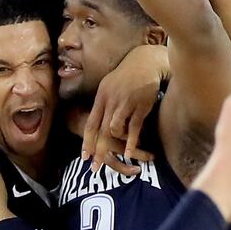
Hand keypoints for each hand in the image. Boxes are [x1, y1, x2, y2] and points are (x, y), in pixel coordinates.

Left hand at [83, 45, 166, 172]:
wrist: (146, 62)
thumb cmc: (127, 74)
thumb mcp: (109, 85)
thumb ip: (103, 102)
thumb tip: (97, 118)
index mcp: (101, 97)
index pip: (91, 123)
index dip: (87, 142)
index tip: (84, 157)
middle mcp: (110, 101)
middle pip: (100, 132)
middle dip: (97, 152)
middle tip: (95, 167)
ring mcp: (125, 104)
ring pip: (115, 130)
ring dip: (117, 143)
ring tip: (121, 150)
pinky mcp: (140, 106)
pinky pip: (134, 129)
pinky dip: (131, 143)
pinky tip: (130, 154)